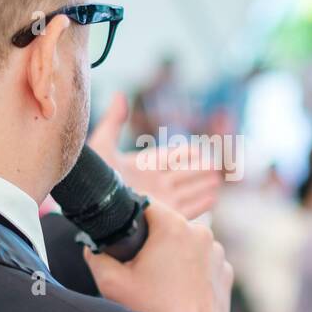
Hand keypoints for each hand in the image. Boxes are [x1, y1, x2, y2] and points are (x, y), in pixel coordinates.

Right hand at [83, 201, 231, 311]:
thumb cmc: (152, 311)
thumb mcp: (111, 282)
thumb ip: (95, 255)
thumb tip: (92, 246)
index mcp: (174, 226)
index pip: (147, 203)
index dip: (131, 215)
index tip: (123, 235)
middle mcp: (201, 233)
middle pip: (167, 225)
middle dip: (152, 240)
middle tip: (138, 267)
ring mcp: (217, 253)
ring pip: (186, 244)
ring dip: (173, 256)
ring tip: (159, 284)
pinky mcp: (225, 272)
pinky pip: (203, 262)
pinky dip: (191, 272)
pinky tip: (178, 291)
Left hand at [88, 92, 221, 219]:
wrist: (94, 207)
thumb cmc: (95, 176)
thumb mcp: (102, 144)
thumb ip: (114, 121)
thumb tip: (119, 94)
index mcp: (141, 166)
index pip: (168, 158)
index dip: (184, 154)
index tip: (199, 150)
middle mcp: (153, 184)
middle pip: (181, 175)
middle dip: (198, 170)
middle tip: (215, 165)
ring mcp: (159, 201)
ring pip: (187, 191)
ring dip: (203, 185)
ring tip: (217, 180)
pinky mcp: (163, 217)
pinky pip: (187, 210)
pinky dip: (201, 204)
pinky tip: (213, 198)